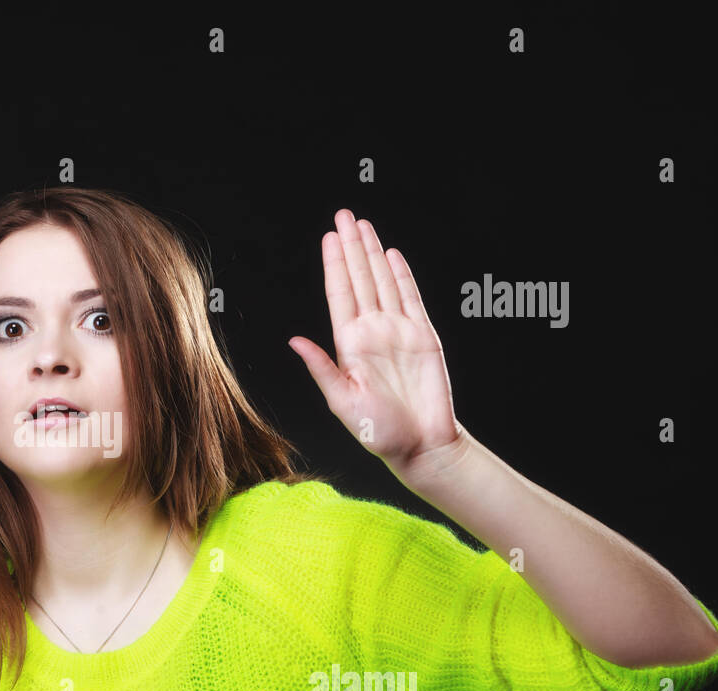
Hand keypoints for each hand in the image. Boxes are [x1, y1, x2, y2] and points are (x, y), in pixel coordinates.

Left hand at [288, 209, 464, 479]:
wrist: (422, 446)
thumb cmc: (380, 432)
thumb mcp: (342, 402)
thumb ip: (322, 369)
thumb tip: (294, 341)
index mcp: (349, 346)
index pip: (339, 295)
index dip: (334, 265)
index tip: (329, 238)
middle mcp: (372, 332)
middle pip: (359, 279)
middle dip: (351, 247)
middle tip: (344, 215)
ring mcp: (398, 332)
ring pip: (383, 282)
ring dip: (373, 253)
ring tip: (363, 225)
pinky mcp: (424, 337)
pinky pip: (412, 298)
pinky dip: (402, 276)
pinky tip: (392, 256)